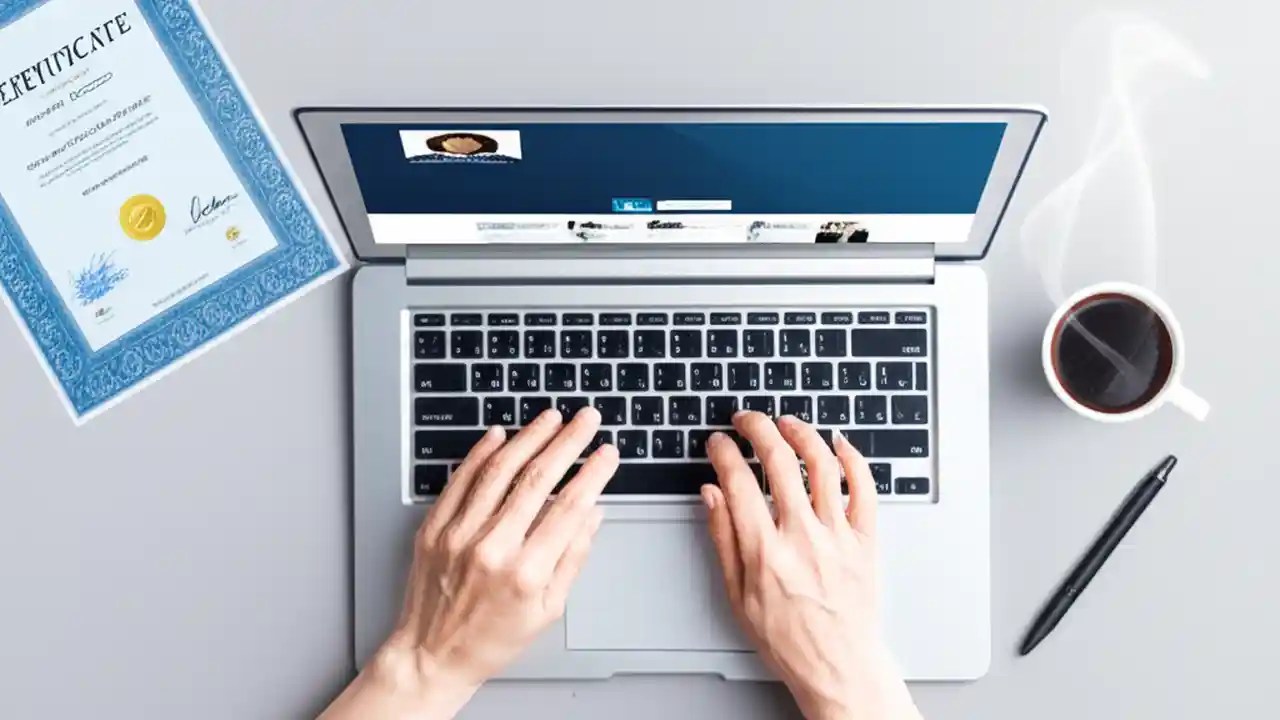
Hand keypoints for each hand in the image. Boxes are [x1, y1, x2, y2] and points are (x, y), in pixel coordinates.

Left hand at [320, 408, 617, 719]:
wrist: (431, 656)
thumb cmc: (491, 639)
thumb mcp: (548, 611)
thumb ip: (572, 559)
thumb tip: (592, 515)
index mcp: (526, 572)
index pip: (569, 507)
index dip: (593, 474)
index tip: (607, 454)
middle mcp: (491, 548)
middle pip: (537, 479)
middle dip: (567, 442)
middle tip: (585, 420)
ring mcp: (458, 534)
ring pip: (499, 471)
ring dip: (529, 437)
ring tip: (549, 418)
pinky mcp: (434, 528)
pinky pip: (461, 480)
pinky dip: (480, 453)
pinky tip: (499, 435)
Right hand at [701, 413, 920, 719]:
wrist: (838, 665)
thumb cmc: (788, 639)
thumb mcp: (737, 595)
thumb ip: (723, 539)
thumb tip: (712, 495)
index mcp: (766, 552)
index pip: (739, 482)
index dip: (724, 453)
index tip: (718, 444)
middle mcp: (803, 537)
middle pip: (779, 461)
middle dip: (757, 429)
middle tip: (746, 420)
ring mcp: (838, 535)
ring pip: (822, 464)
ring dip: (801, 433)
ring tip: (786, 422)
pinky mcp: (866, 539)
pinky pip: (864, 487)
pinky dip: (852, 458)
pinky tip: (838, 444)